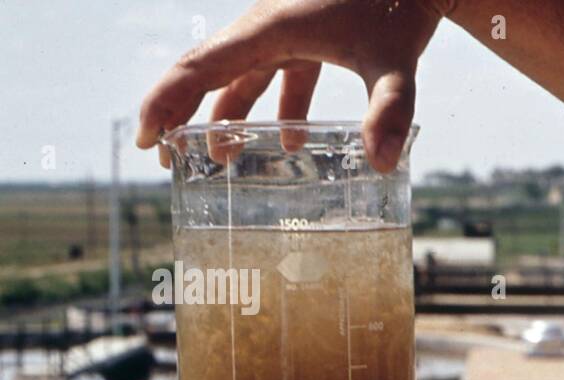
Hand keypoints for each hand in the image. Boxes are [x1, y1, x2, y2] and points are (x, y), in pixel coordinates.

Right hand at [136, 0, 447, 171]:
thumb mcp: (395, 61)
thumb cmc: (399, 5)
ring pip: (243, 76)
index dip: (167, 103)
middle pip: (211, 72)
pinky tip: (294, 144)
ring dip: (231, 116)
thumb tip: (384, 163)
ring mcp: (286, 31)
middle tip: (168, 158)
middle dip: (185, 114)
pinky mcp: (309, 35)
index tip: (147, 138)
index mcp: (268, 29)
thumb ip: (389, 110)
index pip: (201, 69)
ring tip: (225, 159)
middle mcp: (267, 27)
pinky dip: (277, 107)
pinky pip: (278, 74)